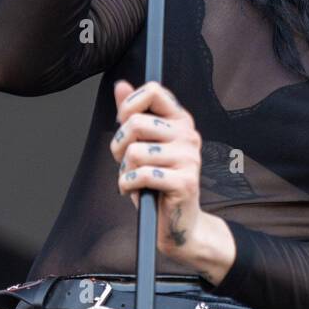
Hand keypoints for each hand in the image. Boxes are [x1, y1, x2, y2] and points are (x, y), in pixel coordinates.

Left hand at [111, 79, 235, 278]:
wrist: (179, 223)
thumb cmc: (157, 182)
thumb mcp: (143, 144)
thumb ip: (133, 114)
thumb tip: (120, 85)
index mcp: (181, 120)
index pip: (153, 90)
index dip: (129, 105)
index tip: (124, 124)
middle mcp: (189, 135)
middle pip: (135, 123)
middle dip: (118, 145)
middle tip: (125, 161)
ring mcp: (190, 158)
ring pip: (135, 151)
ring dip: (124, 169)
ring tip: (134, 178)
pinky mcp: (184, 182)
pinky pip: (141, 175)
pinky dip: (128, 185)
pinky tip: (135, 191)